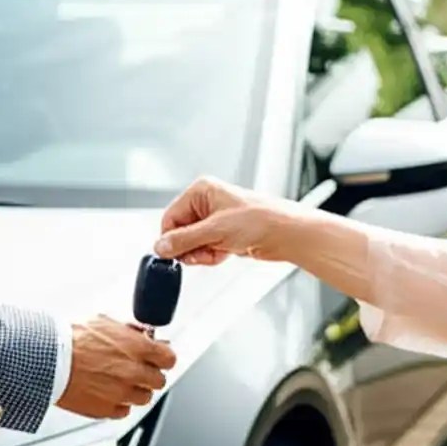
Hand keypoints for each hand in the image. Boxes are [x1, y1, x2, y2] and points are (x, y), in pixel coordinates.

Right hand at [57, 315, 176, 418]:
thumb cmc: (71, 339)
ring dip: (136, 390)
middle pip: (159, 381)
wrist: (49, 360)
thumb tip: (142, 333)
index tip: (158, 358)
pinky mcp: (107, 409)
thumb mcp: (104, 322)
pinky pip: (124, 411)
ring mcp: (122, 393)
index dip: (163, 358)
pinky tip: (107, 392)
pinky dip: (118, 403)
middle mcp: (134, 372)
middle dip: (150, 374)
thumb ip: (128, 330)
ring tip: (119, 381)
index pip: (169, 358)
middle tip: (137, 369)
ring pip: (144, 398)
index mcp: (137, 348)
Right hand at [154, 176, 308, 264]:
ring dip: (202, 252)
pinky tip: (225, 252)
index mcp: (201, 191)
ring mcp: (215, 219)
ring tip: (217, 250)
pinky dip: (211, 255)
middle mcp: (206, 203)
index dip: (171, 238)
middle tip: (202, 252)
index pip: (170, 217)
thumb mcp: (215, 231)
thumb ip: (183, 240)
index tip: (173, 253)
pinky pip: (205, 248)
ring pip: (192, 243)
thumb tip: (161, 246)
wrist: (285, 233)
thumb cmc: (259, 220)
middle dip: (190, 247)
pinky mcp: (223, 233)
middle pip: (180, 232)